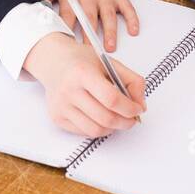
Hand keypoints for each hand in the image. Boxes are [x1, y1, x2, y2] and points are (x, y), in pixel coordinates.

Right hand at [24, 32, 146, 137]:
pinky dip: (98, 129)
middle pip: (105, 117)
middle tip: (133, 119)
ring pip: (95, 130)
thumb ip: (131, 80)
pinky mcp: (57, 118)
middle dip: (125, 122)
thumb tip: (140, 104)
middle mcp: (69, 90)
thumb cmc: (82, 61)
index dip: (129, 108)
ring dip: (113, 128)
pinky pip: (84, 132)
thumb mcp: (109, 62)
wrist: (54, 62)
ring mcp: (61, 106)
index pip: (111, 98)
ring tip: (118, 119)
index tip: (138, 109)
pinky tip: (102, 118)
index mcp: (83, 72)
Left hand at [36, 0, 139, 51]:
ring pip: (109, 15)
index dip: (65, 29)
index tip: (65, 45)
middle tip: (88, 53)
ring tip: (109, 47)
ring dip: (110, 31)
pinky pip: (128, 8)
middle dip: (88, 36)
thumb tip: (30, 10)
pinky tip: (134, 31)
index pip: (67, 14)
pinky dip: (132, 19)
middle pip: (89, 17)